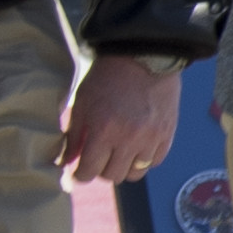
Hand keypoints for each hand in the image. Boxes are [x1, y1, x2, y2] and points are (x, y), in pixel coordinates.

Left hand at [59, 51, 178, 183]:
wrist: (143, 56)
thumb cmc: (107, 77)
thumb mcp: (82, 103)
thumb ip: (73, 136)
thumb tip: (65, 162)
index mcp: (103, 130)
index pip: (89, 171)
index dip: (80, 175)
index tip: (78, 173)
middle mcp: (129, 139)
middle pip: (113, 176)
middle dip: (100, 171)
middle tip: (97, 160)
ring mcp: (151, 138)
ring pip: (135, 174)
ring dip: (123, 168)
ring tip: (118, 155)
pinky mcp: (167, 133)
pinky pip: (154, 162)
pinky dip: (143, 159)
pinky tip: (136, 147)